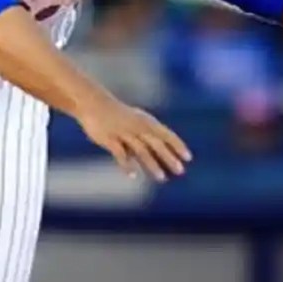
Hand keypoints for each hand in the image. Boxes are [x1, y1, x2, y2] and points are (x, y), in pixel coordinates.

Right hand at [75, 96, 191, 181]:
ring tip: (162, 178)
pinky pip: (120, 154)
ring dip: (152, 165)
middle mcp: (137, 126)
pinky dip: (127, 164)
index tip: (189, 157)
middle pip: (156, 144)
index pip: (166, 134)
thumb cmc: (116, 114)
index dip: (178, 145)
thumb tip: (153, 156)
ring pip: (141, 150)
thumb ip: (144, 138)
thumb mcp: (133, 121)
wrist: (93, 103)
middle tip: (180, 171)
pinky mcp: (110, 139)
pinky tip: (133, 175)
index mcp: (145, 121)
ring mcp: (123, 133)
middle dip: (169, 157)